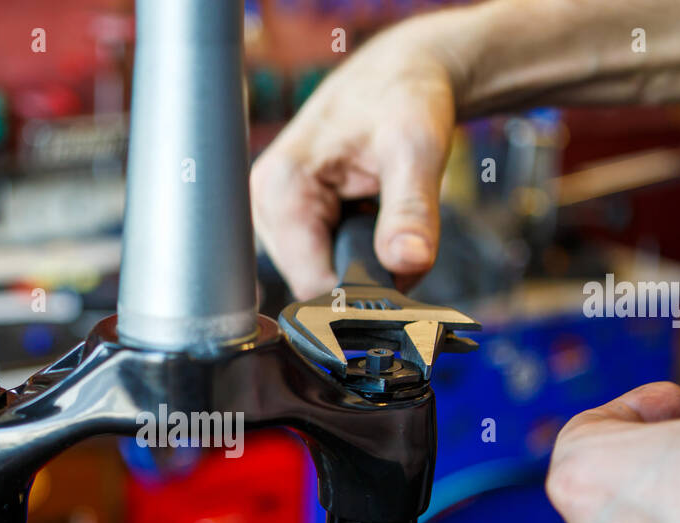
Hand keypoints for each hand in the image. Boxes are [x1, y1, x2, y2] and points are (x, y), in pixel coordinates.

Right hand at [250, 16, 463, 299]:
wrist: (397, 75)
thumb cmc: (403, 97)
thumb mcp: (416, 148)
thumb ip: (411, 210)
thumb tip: (409, 263)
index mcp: (279, 189)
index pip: (313, 284)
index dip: (364, 290)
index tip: (405, 269)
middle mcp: (263, 206)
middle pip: (315, 285)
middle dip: (365, 274)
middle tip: (402, 233)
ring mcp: (271, 216)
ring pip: (320, 278)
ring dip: (362, 263)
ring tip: (381, 215)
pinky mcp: (286, 222)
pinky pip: (322, 263)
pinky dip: (354, 252)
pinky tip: (366, 217)